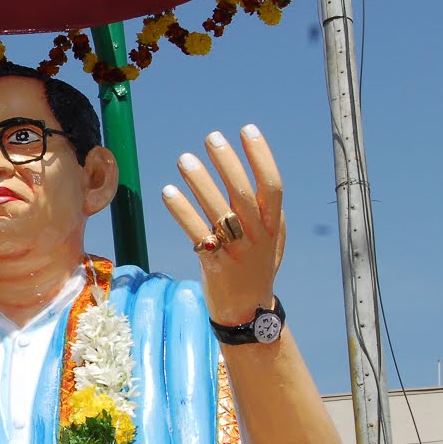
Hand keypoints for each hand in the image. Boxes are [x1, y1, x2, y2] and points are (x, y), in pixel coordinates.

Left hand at [161, 125, 285, 325]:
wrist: (248, 313)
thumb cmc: (257, 268)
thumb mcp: (271, 240)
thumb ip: (266, 211)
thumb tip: (255, 172)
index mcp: (273, 226)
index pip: (273, 185)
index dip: (261, 156)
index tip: (247, 130)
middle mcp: (258, 238)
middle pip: (244, 194)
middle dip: (228, 163)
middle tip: (212, 137)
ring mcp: (238, 253)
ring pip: (219, 212)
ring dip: (200, 183)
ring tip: (185, 159)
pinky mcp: (216, 266)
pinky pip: (197, 234)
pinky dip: (182, 212)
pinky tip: (168, 192)